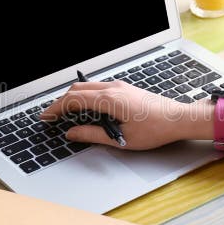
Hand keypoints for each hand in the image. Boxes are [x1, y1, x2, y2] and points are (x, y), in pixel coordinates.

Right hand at [41, 80, 213, 149]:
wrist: (178, 119)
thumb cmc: (155, 129)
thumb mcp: (121, 138)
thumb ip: (92, 135)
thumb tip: (72, 133)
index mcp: (109, 99)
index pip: (73, 100)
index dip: (56, 108)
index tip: (46, 116)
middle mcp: (113, 88)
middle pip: (77, 89)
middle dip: (61, 101)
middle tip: (52, 115)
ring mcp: (119, 86)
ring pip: (87, 86)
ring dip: (73, 97)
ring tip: (65, 112)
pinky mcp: (124, 88)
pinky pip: (98, 87)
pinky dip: (85, 96)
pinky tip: (85, 108)